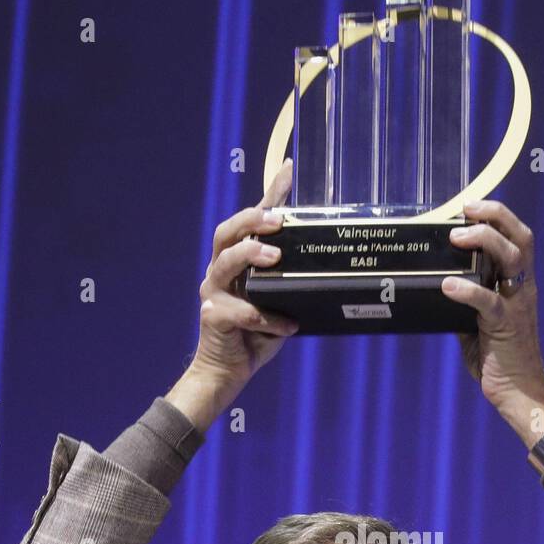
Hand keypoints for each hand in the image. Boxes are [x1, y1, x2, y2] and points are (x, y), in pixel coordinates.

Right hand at [190, 160, 298, 392]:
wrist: (228, 371)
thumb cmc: (256, 335)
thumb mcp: (279, 302)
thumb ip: (291, 282)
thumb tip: (330, 266)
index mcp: (237, 262)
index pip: (252, 221)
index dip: (270, 194)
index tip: (290, 172)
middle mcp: (221, 270)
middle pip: (227, 232)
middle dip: (252, 221)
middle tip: (277, 221)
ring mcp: (214, 291)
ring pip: (225, 262)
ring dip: (251, 256)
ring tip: (275, 258)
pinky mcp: (213, 316)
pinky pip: (243, 312)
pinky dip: (268, 318)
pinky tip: (288, 325)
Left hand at [442, 200, 543, 440]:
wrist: (520, 393)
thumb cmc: (500, 360)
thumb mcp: (478, 325)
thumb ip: (466, 304)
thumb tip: (438, 288)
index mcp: (519, 285)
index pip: (518, 238)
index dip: (498, 216)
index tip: (470, 207)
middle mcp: (523, 289)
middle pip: (521, 238)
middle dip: (495, 216)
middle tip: (466, 211)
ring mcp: (518, 305)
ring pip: (512, 259)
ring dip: (485, 241)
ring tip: (457, 237)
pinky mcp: (507, 326)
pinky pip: (488, 301)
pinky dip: (467, 290)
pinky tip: (447, 286)